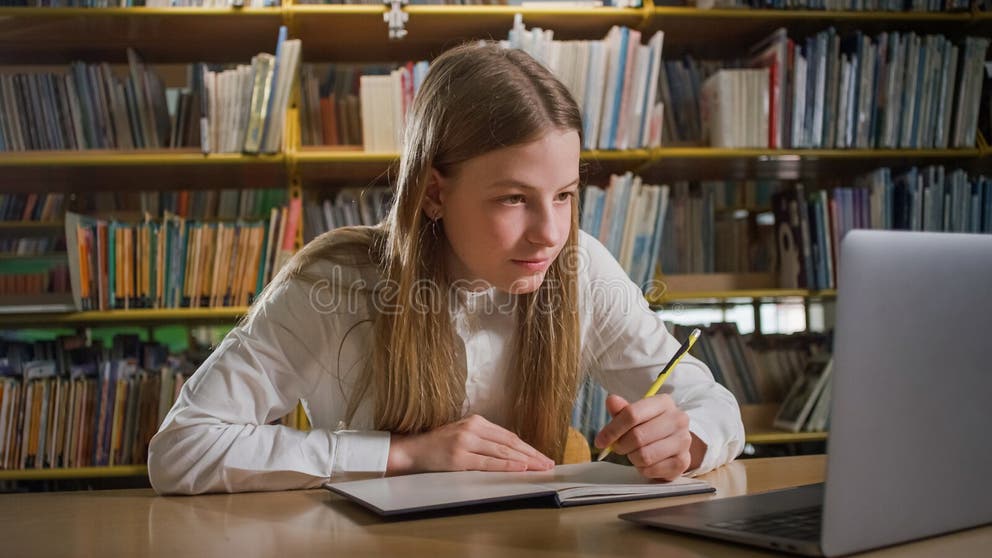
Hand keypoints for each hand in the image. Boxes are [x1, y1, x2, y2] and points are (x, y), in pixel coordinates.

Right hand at [386, 414, 554, 474]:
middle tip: (548, 464)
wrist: (413, 449)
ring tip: (540, 468)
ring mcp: (466, 442)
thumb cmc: (439, 444)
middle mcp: (473, 428)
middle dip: (532, 455)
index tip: (543, 457)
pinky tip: (519, 468)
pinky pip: (488, 462)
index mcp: (477, 421)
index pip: (509, 436)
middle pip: (510, 443)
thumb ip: (484, 439)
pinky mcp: (458, 457)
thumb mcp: (463, 434)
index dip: (528, 447)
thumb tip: (511, 452)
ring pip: (502, 452)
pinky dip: (506, 466)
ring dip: (524, 461)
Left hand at [594, 394, 700, 480]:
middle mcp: (678, 419)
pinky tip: (646, 463)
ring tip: (634, 453)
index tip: (600, 440)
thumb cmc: (650, 426)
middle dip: (622, 446)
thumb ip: (621, 410)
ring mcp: (683, 441)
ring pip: (644, 455)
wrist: (674, 443)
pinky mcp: (684, 461)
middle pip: (637, 436)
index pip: (632, 414)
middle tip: (619, 447)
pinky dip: (643, 469)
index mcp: (664, 402)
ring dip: (632, 458)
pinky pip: (652, 469)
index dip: (612, 429)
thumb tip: (611, 400)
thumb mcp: (635, 414)